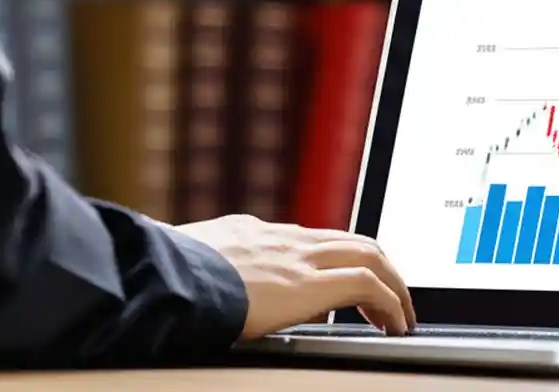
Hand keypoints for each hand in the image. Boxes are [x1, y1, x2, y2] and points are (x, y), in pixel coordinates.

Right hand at [173, 214, 415, 339]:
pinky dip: (389, 302)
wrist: (158, 279)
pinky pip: (367, 283)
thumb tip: (204, 296)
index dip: (336, 260)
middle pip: (351, 241)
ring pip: (369, 255)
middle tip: (390, 298)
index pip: (311, 240)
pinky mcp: (308, 283)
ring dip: (392, 285)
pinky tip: (394, 324)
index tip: (344, 283)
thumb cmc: (158, 279)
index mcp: (252, 234)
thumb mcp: (186, 267)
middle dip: (379, 267)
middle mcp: (281, 239)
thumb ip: (208, 273)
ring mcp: (297, 256)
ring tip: (400, 315)